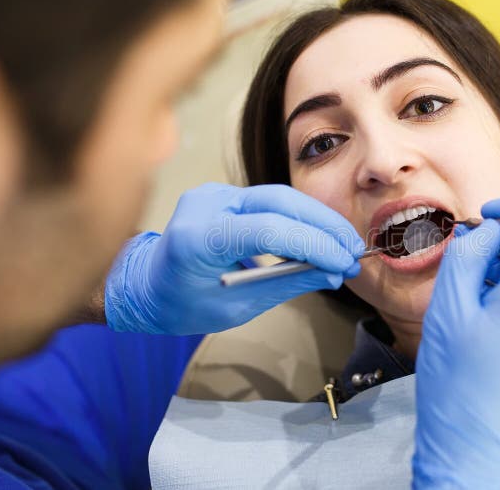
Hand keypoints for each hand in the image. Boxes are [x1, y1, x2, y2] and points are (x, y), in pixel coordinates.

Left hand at [104, 183, 363, 334]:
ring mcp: (214, 192)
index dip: (313, 245)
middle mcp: (205, 203)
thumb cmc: (183, 305)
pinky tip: (320, 237)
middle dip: (324, 226)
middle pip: (280, 202)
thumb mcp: (237, 307)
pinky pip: (271, 201)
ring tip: (344, 247)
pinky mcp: (224, 193)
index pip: (267, 230)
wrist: (145, 285)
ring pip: (280, 197)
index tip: (344, 263)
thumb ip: (286, 284)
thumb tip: (334, 273)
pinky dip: (299, 219)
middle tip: (354, 252)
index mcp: (198, 237)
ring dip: (317, 220)